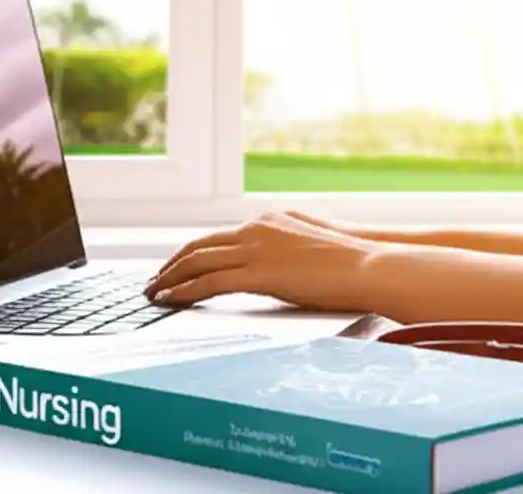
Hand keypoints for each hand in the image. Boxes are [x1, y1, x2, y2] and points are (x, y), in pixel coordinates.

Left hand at [143, 211, 381, 310]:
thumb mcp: (313, 247)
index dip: (193, 252)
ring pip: (197, 261)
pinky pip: (209, 282)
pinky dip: (184, 291)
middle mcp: (256, 228)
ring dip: (170, 279)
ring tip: (154, 293)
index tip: (177, 266)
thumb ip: (288, 250)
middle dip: (173, 264)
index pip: (220, 237)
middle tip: (154, 281)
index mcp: (269, 221)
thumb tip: (280, 266)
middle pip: (200, 245)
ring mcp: (256, 248)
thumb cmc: (351, 261)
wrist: (369, 265)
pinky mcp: (258, 272)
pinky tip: (170, 301)